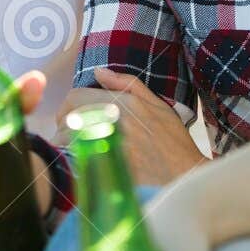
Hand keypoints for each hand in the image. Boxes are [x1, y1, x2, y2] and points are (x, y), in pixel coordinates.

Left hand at [57, 68, 207, 184]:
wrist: (185, 179)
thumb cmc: (174, 144)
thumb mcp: (159, 106)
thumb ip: (128, 84)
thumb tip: (99, 71)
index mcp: (124, 104)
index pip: (75, 96)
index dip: (70, 106)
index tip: (73, 117)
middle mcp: (113, 122)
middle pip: (67, 117)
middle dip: (64, 126)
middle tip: (71, 136)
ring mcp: (106, 147)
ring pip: (65, 140)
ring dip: (65, 145)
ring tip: (78, 152)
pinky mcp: (102, 171)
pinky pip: (73, 162)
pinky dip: (72, 163)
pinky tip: (83, 167)